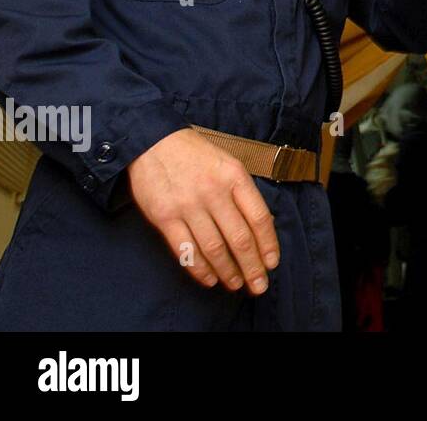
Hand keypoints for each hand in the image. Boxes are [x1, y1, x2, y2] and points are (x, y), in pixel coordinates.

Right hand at [127, 129, 279, 294]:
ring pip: (213, 249)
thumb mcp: (229, 163)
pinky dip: (199, 269)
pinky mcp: (164, 217)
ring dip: (227, 271)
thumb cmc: (196, 155)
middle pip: (239, 238)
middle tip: (259, 285)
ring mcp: (188, 205)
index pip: (259, 218)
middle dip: (252, 267)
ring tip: (236, 284)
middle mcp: (214, 192)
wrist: (154, 141)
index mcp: (235, 177)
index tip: (272, 263)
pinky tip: (209, 279)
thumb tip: (261, 228)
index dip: (268, 245)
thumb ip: (244, 193)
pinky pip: (185, 250)